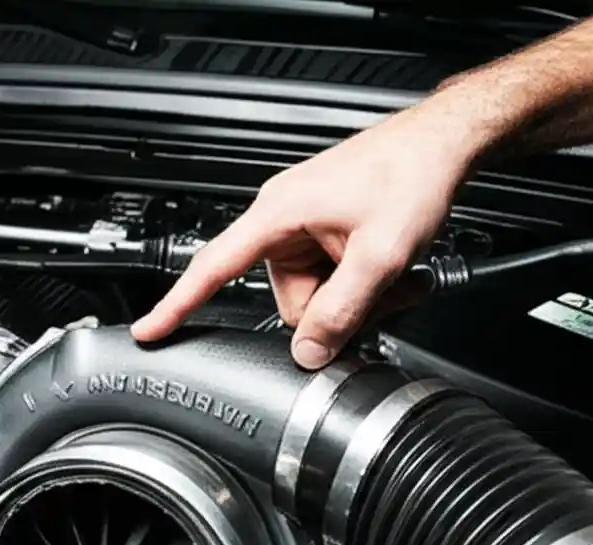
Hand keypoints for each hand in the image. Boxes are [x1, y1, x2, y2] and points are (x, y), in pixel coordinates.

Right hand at [131, 104, 479, 367]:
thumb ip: (343, 309)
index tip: (150, 331)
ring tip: (393, 273)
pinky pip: (329, 279)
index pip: (213, 267)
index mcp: (278, 215)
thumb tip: (309, 351)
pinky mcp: (324, 231)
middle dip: (335, 309)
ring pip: (314, 296)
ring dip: (355, 297)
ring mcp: (304, 227)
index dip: (178, 304)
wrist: (442, 144)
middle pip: (288, 301)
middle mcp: (282, 220)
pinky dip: (360, 283)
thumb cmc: (411, 174)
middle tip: (381, 289)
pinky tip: (390, 268)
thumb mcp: (381, 254)